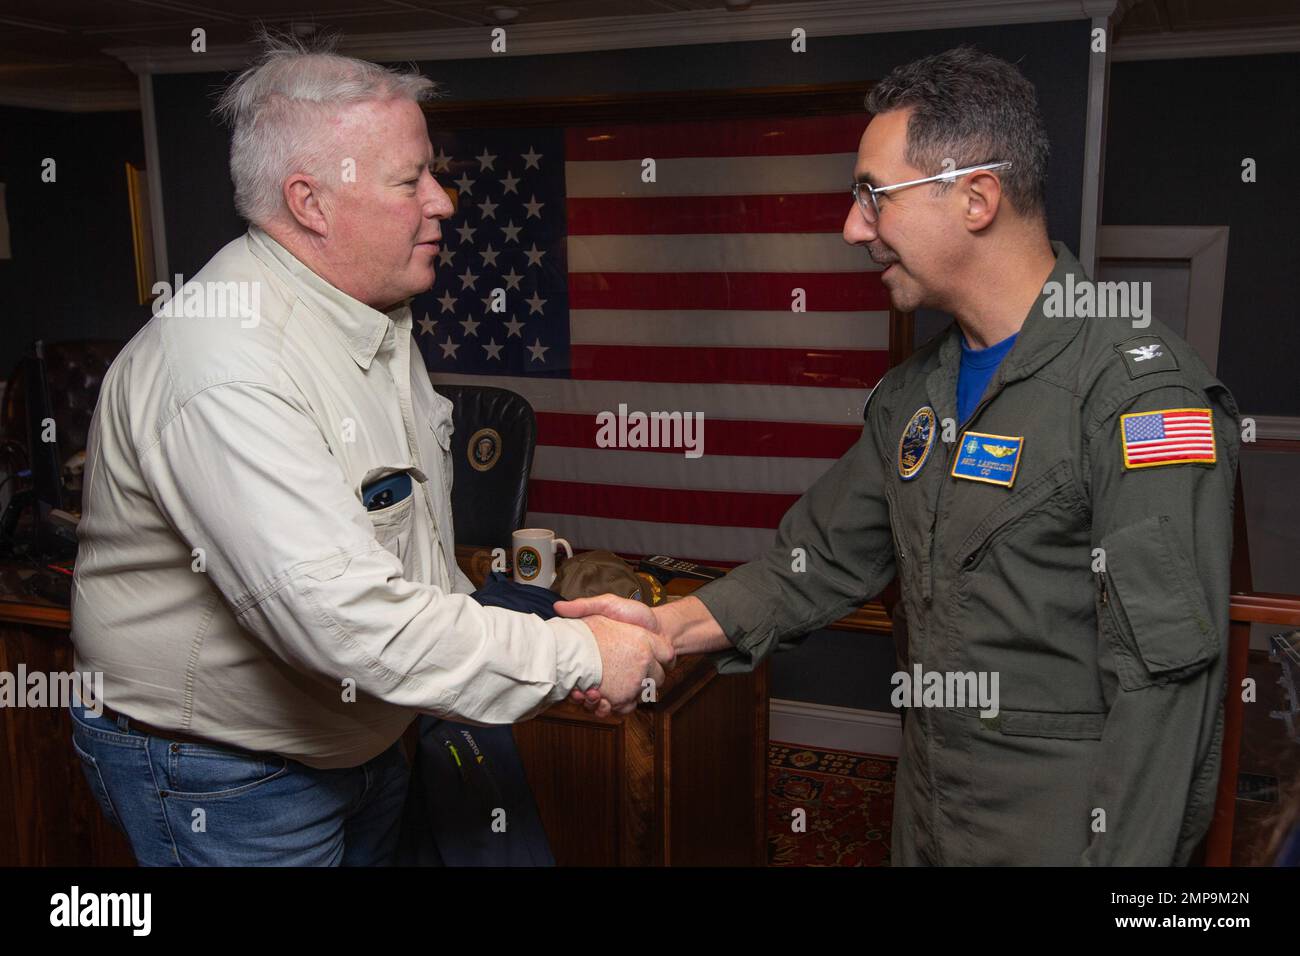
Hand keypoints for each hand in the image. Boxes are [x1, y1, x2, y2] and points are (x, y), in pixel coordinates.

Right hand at [556, 594, 671, 716]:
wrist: (663, 627)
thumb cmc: (634, 615)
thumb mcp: (608, 605)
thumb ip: (585, 606)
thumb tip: (558, 607)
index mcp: (593, 657)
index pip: (573, 677)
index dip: (569, 685)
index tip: (571, 686)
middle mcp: (603, 674)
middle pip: (587, 696)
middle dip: (584, 700)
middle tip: (586, 693)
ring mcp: (619, 684)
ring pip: (604, 705)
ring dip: (600, 706)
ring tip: (598, 698)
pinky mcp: (635, 690)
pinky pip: (626, 706)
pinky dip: (621, 708)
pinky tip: (618, 702)